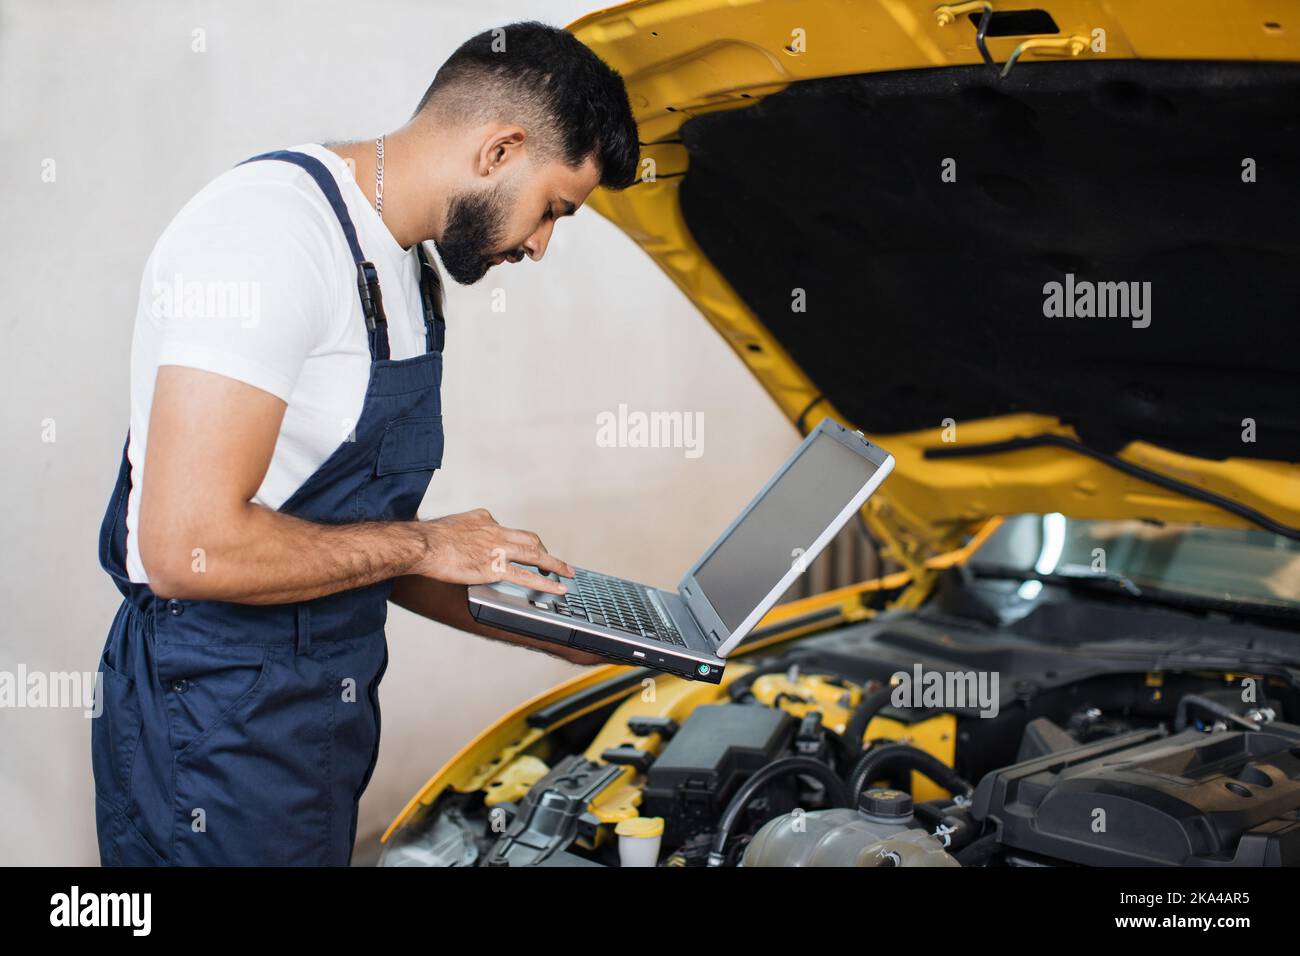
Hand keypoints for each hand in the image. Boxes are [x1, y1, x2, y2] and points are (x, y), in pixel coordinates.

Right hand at [415, 508, 574, 594]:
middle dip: (543, 550)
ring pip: (536, 555)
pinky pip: (528, 577)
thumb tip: (462, 538)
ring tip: (567, 572)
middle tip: (551, 559)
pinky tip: (558, 588)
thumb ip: (464, 529)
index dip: (511, 540)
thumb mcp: (452, 524)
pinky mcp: (496, 569)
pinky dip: (547, 583)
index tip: (513, 547)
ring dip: (554, 564)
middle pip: (529, 539)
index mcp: (485, 519)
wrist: (423, 545)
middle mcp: (497, 531)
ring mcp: (499, 550)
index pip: (505, 528)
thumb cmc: (429, 538)